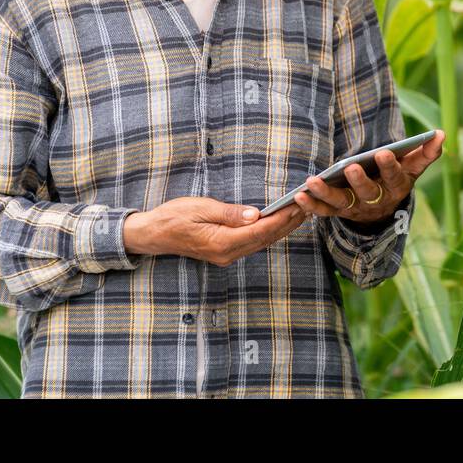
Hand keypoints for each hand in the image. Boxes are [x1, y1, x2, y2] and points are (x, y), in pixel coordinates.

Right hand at [122, 197, 306, 264]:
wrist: (154, 234)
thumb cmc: (173, 217)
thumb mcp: (200, 208)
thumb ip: (228, 213)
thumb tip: (255, 214)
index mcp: (222, 242)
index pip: (260, 231)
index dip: (281, 219)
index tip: (298, 206)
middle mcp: (227, 253)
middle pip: (265, 238)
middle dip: (288, 223)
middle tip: (308, 206)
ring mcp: (227, 255)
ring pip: (261, 242)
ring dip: (282, 228)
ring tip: (301, 213)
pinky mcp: (225, 252)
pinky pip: (253, 243)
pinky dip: (269, 232)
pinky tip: (279, 223)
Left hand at [295, 130, 444, 227]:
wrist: (383, 209)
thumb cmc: (397, 178)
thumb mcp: (413, 168)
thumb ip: (426, 152)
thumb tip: (442, 134)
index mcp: (396, 188)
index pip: (395, 178)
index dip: (390, 167)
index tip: (383, 153)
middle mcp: (376, 201)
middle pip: (368, 193)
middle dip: (360, 181)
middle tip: (351, 167)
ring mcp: (356, 209)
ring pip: (341, 203)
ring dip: (326, 193)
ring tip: (313, 181)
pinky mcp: (339, 213)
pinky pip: (323, 212)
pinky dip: (311, 206)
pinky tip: (299, 196)